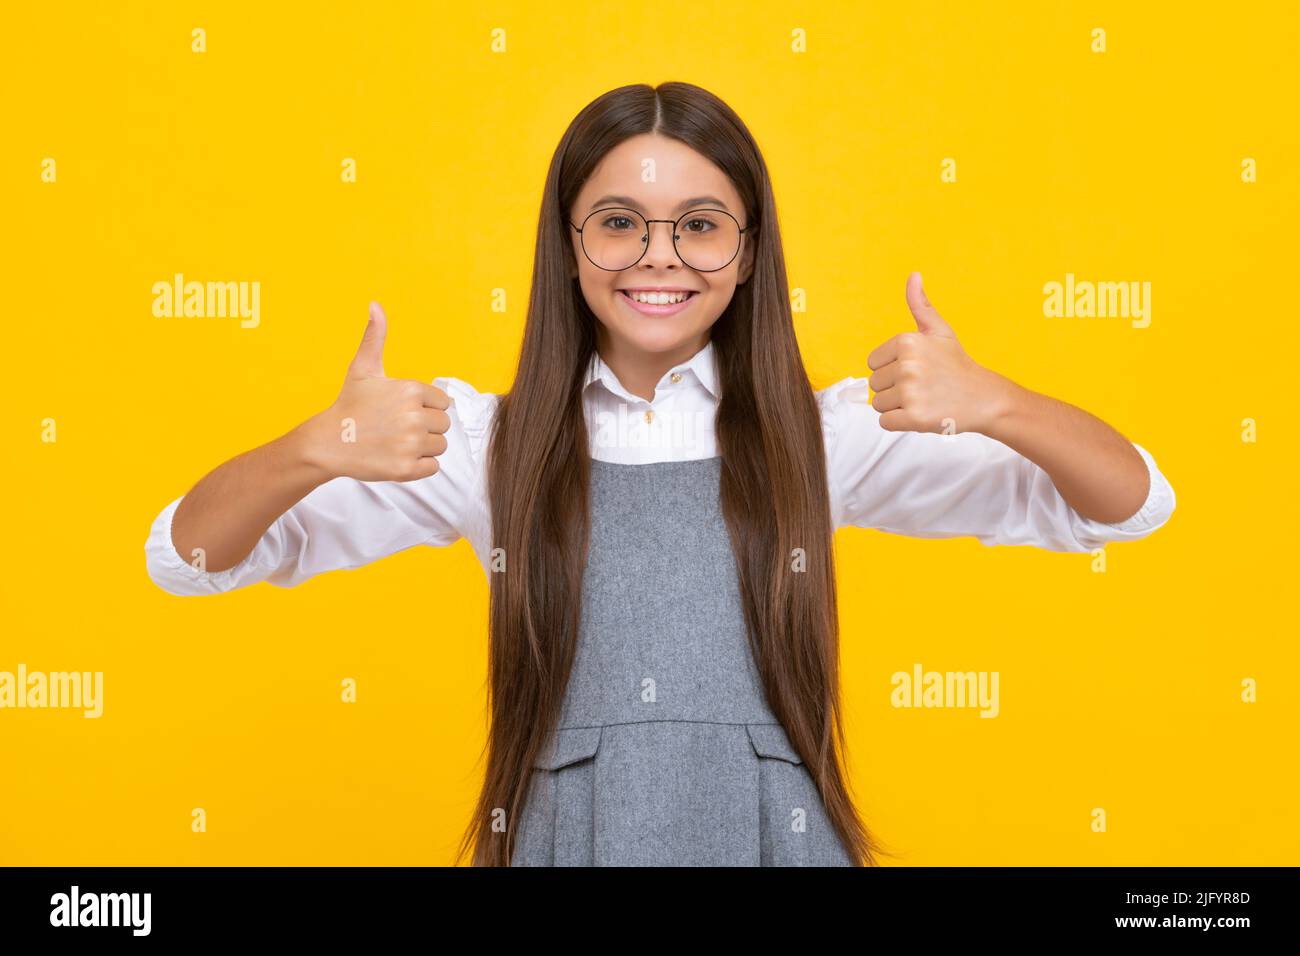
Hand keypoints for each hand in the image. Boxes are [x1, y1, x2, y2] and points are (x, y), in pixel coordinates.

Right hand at [298, 302, 452, 481]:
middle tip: (396, 428)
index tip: (400, 411)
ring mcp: (410, 444)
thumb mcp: (362, 368)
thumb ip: (375, 337)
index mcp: (410, 390)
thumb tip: (375, 304)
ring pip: (439, 446)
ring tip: (396, 442)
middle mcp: (413, 417)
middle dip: (425, 427)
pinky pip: (432, 467)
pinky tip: (396, 456)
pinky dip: (419, 466)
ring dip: (423, 447)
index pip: (442, 403)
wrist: (327, 442)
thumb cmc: (349, 404)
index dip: (425, 407)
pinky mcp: (406, 469)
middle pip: (443, 425)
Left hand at [849, 273, 1014, 434]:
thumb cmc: (956, 364)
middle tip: (922, 386)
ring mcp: (910, 392)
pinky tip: (921, 413)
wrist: (984, 398)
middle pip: (874, 384)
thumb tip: (913, 275)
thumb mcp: (939, 331)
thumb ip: (920, 305)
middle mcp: (907, 365)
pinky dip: (900, 422)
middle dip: (894, 388)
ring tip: (923, 399)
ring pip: (878, 404)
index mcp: (906, 341)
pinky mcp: (914, 417)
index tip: (915, 369)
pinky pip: (885, 422)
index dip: (890, 368)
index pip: (872, 363)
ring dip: (897, 406)